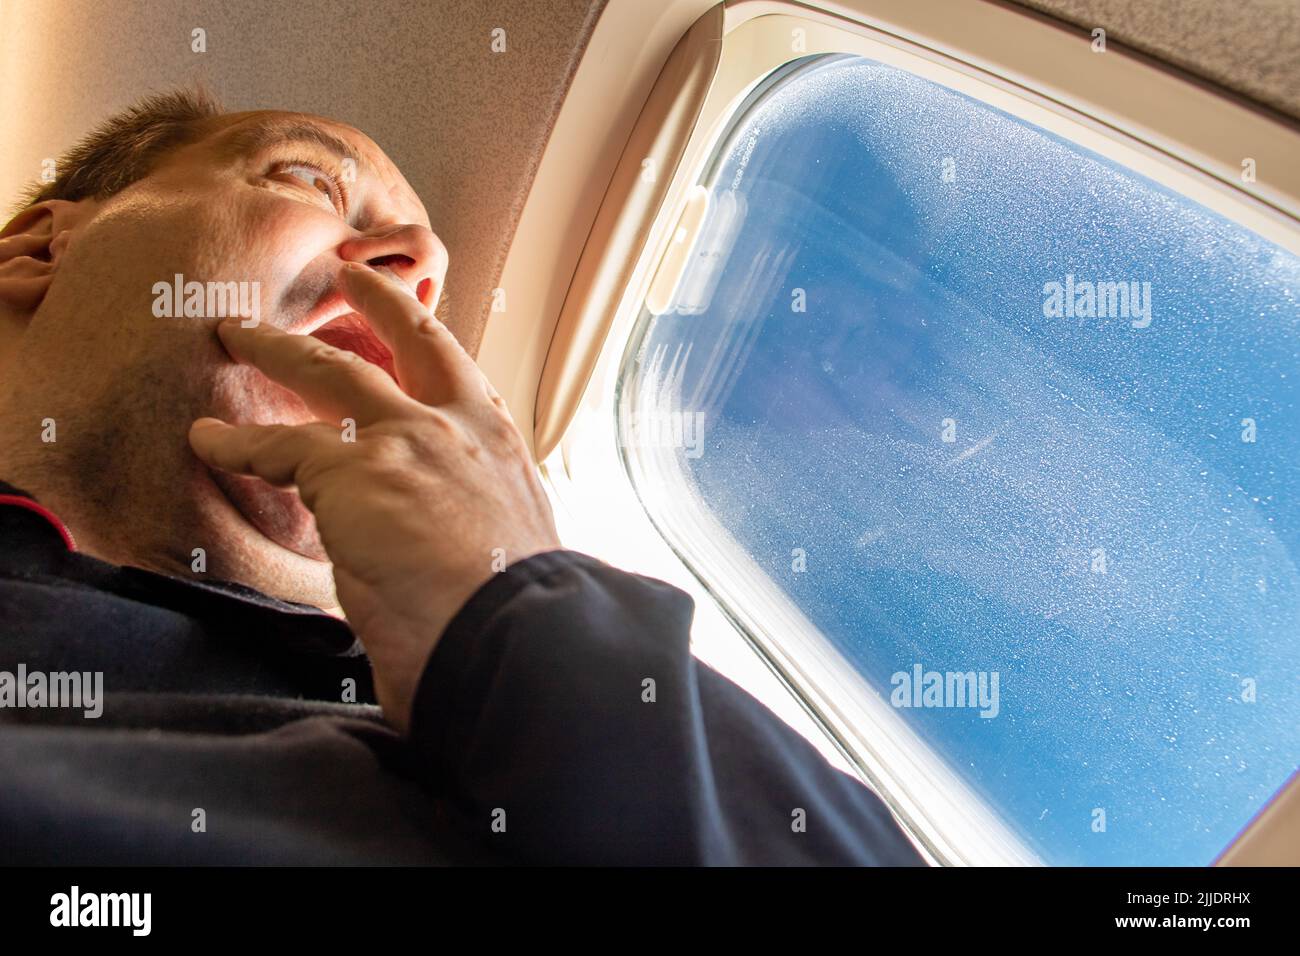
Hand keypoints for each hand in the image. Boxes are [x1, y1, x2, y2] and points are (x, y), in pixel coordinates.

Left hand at [188, 262, 560, 732]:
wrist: (515, 637)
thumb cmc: (513, 616)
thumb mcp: (506, 549)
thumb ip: (466, 523)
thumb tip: (436, 548)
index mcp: (501, 451)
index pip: (462, 376)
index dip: (432, 337)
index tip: (410, 312)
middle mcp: (462, 428)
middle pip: (413, 341)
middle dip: (376, 302)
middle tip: (348, 277)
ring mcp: (411, 438)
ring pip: (332, 372)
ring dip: (281, 347)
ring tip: (241, 334)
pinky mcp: (357, 468)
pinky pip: (280, 446)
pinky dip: (237, 443)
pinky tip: (207, 438)